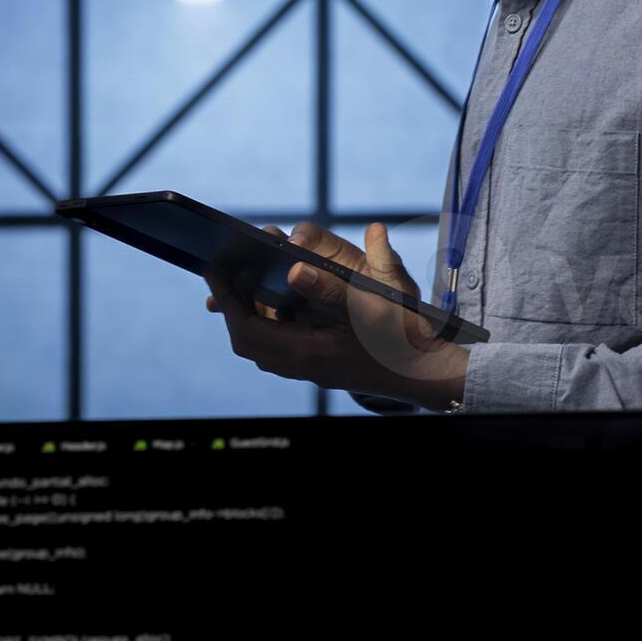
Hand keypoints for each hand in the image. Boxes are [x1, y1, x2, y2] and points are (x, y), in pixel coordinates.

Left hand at [205, 222, 469, 408]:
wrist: (429, 372)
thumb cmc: (404, 339)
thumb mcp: (370, 306)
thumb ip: (330, 288)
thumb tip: (294, 268)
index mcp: (306, 352)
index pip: (246, 329)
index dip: (225, 299)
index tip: (212, 270)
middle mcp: (303, 366)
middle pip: (248, 341)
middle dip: (231, 308)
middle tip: (223, 276)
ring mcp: (312, 369)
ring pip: (264, 347)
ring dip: (250, 317)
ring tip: (245, 285)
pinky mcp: (322, 366)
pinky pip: (282, 348)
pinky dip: (272, 324)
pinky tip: (282, 302)